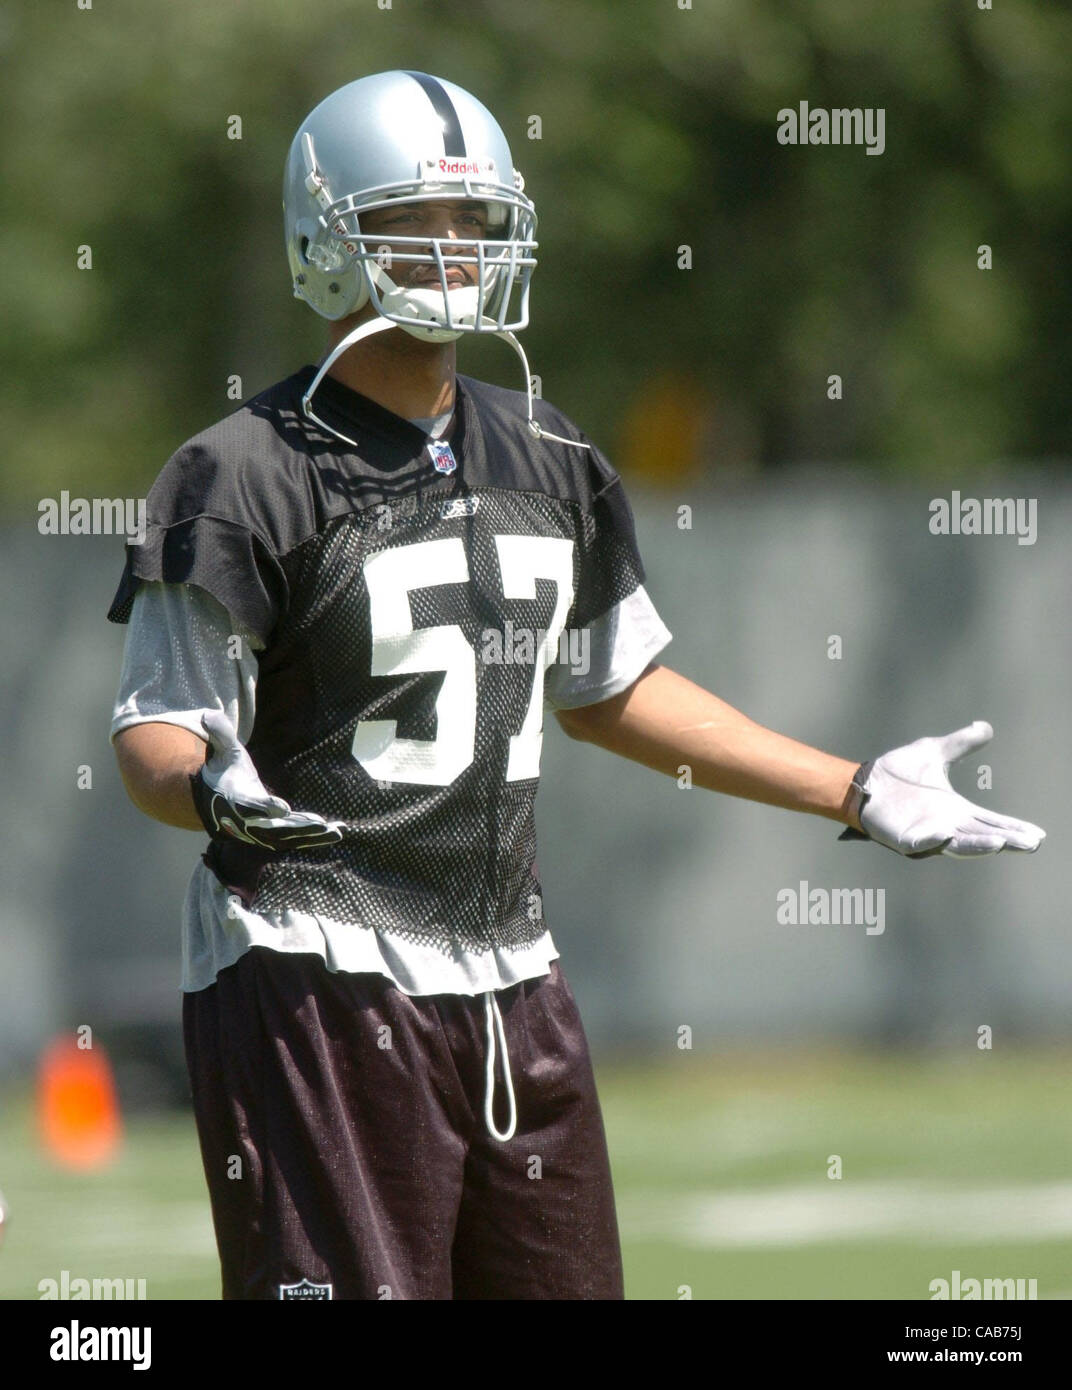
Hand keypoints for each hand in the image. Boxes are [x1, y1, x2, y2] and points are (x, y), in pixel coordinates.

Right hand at [190, 709, 344, 850]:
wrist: (213, 802)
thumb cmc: (224, 773)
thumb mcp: (222, 752)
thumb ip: (221, 735)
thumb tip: (211, 714)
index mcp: (237, 799)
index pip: (251, 805)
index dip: (266, 808)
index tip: (283, 809)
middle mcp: (250, 820)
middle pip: (275, 828)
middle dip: (298, 828)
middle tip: (321, 825)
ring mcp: (262, 829)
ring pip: (289, 836)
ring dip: (313, 835)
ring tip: (336, 831)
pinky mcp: (273, 833)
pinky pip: (295, 837)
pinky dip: (315, 836)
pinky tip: (336, 831)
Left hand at [840, 722, 1044, 857]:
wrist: (865, 781)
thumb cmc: (898, 773)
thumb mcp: (934, 752)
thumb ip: (960, 743)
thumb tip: (986, 727)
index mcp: (956, 810)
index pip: (991, 822)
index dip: (1013, 828)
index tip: (1037, 835)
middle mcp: (946, 825)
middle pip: (982, 836)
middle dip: (1006, 840)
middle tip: (1030, 843)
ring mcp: (926, 834)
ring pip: (958, 844)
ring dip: (978, 845)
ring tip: (1000, 843)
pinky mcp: (904, 839)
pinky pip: (922, 842)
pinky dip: (934, 840)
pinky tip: (946, 835)